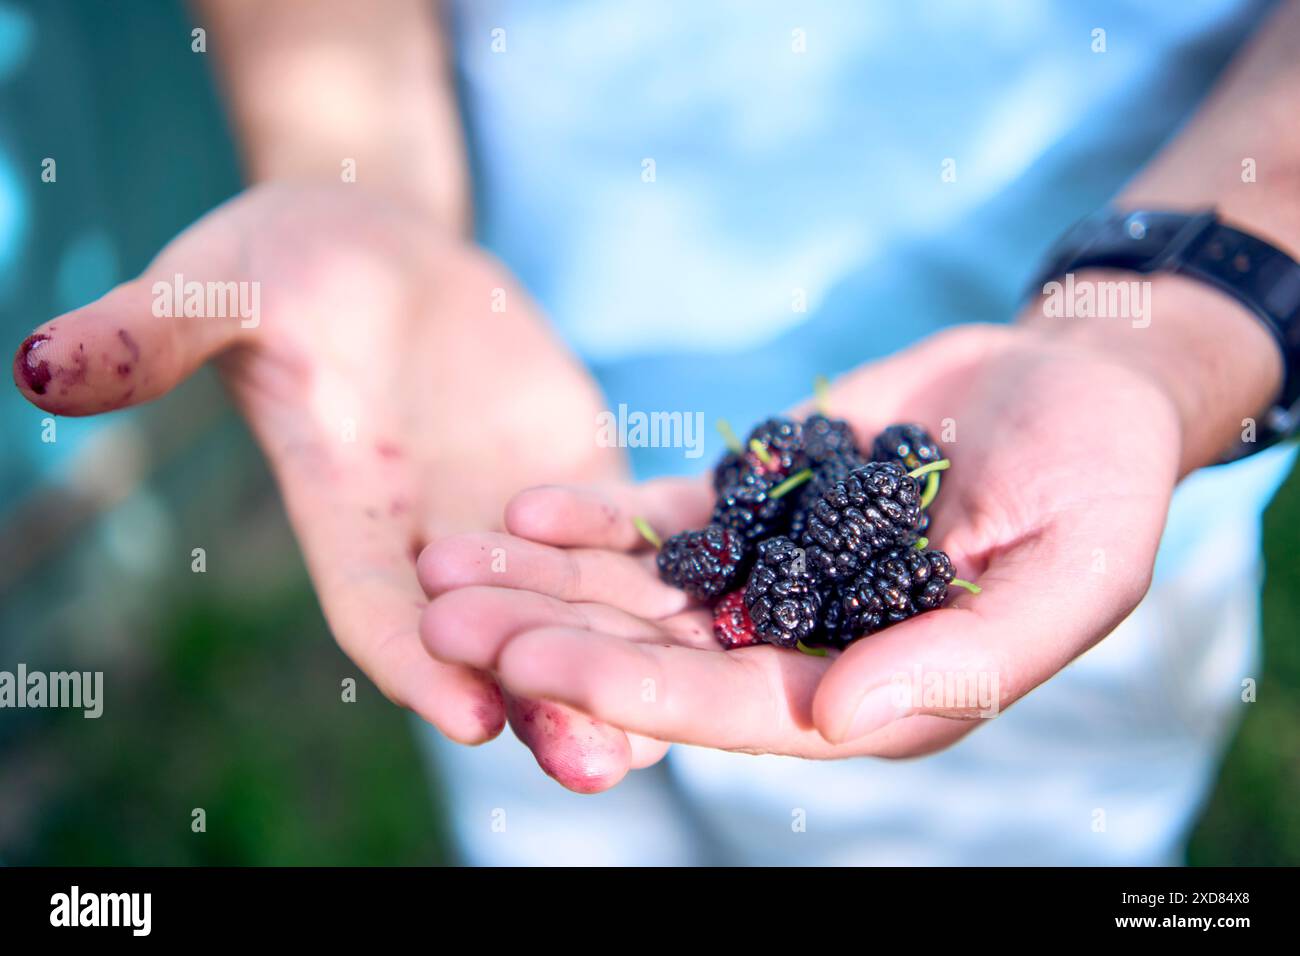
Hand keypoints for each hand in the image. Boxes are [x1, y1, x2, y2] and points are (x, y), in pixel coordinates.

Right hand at [12, 182, 657, 789]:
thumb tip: (42, 362)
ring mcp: (514, 519)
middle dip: (536, 694)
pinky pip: (626, 543)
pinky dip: (664, 585)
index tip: (463, 710)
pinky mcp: (577, 482)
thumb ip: (155, 332)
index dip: (415, 657)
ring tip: (671, 726)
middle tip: (592, 761)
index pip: (377, 609)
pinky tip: (721, 623)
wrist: (375, 252)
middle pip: (486, 636)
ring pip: (567, 610)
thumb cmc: (284, 266)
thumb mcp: (220, 285)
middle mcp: (434, 540)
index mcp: (348, 517)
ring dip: (616, 667)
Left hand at [419, 322, 1183, 757]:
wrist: (1074, 383)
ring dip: (545, 585)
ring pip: (642, 595)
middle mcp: (807, 647)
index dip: (632, 691)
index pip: (735, 708)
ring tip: (446, 568)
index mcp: (874, 690)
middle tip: (446, 624)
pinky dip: (596, 519)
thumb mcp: (1071, 573)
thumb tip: (839, 725)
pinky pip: (663, 522)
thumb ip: (965, 657)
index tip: (534, 667)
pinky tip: (525, 510)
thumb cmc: (1098, 483)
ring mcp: (773, 576)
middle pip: (660, 656)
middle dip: (553, 642)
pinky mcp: (756, 506)